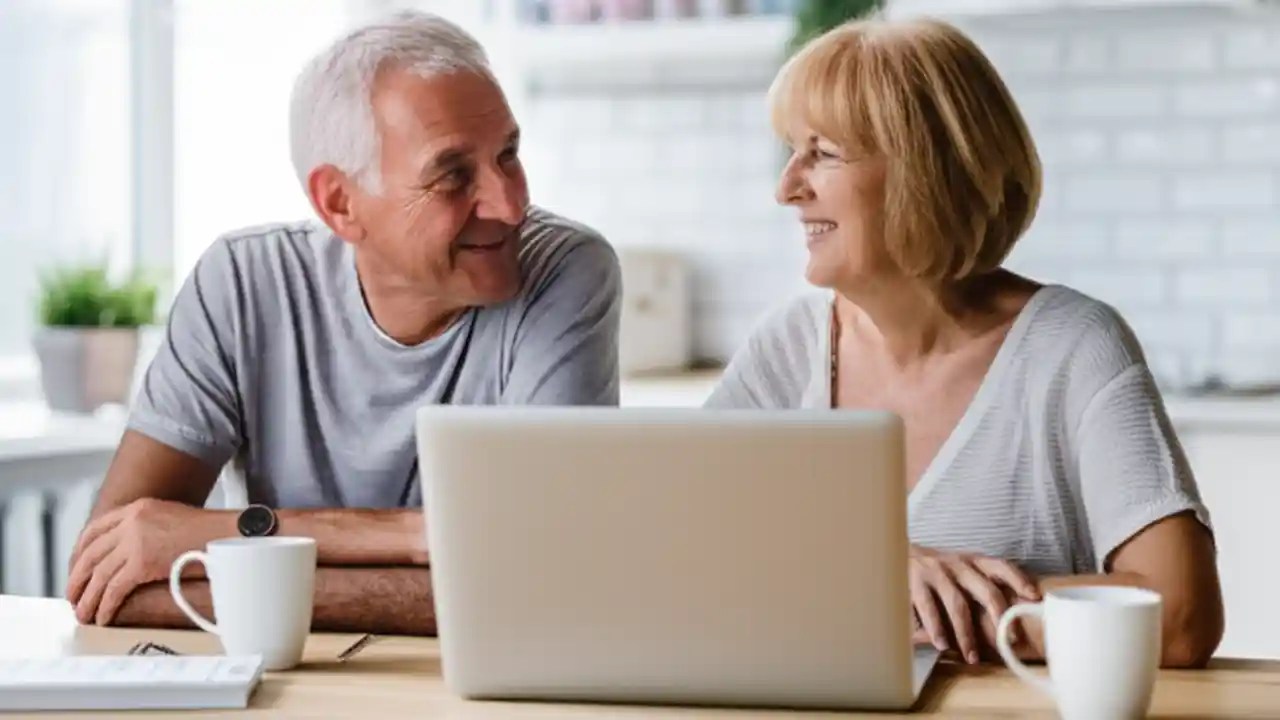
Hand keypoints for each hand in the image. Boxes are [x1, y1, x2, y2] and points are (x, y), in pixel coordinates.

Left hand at [66, 499, 231, 625]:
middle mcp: (131, 521)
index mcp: (137, 508)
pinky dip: (105, 605)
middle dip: (78, 578)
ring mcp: (135, 541)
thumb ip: (147, 527)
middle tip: (74, 596)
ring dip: (88, 598)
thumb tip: (132, 551)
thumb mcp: (171, 518)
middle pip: (90, 552)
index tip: (75, 568)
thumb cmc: (210, 531)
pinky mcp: (143, 562)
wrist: (229, 534)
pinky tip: (103, 617)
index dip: (79, 552)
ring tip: (84, 614)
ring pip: (99, 574)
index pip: (94, 529)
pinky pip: (114, 588)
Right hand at [909, 546, 1039, 663]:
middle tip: (1008, 642)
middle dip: (1000, 617)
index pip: (1001, 566)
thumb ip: (978, 587)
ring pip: (958, 604)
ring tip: (972, 657)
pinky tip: (942, 644)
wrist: (893, 553)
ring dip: (966, 634)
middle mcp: (958, 564)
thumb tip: (1010, 617)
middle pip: (986, 589)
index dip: (1019, 580)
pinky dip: (937, 628)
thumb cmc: (935, 571)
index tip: (1034, 597)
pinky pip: (929, 608)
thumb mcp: (959, 571)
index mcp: (972, 561)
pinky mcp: (916, 582)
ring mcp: (936, 572)